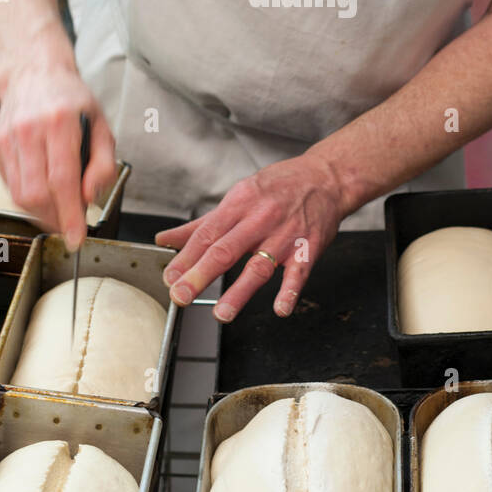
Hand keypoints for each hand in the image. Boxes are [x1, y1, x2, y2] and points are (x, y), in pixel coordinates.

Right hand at [0, 59, 116, 249]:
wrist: (33, 74)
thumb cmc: (72, 101)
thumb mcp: (102, 125)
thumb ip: (103, 164)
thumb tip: (90, 199)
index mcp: (60, 123)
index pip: (63, 181)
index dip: (69, 215)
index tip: (76, 239)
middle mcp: (29, 131)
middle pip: (37, 194)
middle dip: (55, 220)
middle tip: (70, 226)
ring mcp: (7, 140)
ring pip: (19, 196)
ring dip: (41, 214)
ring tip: (59, 211)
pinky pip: (10, 187)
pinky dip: (28, 199)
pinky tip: (43, 192)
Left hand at [157, 153, 347, 321]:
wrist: (326, 177)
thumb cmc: (279, 187)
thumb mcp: (239, 196)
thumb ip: (202, 224)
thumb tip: (166, 239)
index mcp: (239, 204)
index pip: (207, 234)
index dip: (186, 257)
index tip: (169, 277)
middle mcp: (260, 219)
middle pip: (226, 249)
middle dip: (201, 274)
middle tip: (181, 295)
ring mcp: (285, 235)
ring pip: (259, 265)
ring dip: (239, 291)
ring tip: (221, 314)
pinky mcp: (308, 248)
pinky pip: (299, 272)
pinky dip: (290, 291)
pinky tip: (280, 308)